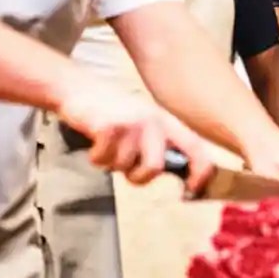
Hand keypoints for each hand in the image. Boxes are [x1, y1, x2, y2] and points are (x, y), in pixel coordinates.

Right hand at [56, 74, 212, 191]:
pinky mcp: (109, 126)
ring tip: (108, 145)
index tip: (191, 190)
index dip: (199, 172)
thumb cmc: (114, 112)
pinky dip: (96, 158)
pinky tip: (95, 142)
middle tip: (126, 169)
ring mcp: (131, 123)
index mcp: (167, 121)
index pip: (196, 147)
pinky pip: (103, 160)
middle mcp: (153, 121)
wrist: (79, 87)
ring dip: (112, 164)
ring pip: (124, 166)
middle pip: (155, 167)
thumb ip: (162, 146)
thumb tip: (182, 178)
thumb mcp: (146, 124)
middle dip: (138, 177)